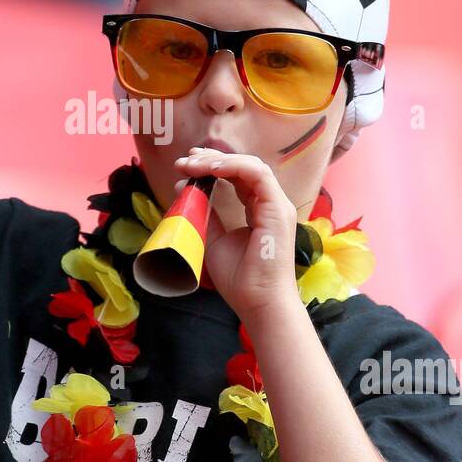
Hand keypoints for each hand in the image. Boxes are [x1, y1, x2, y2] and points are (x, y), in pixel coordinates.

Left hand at [172, 147, 301, 322]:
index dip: (212, 167)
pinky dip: (235, 167)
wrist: (258, 302)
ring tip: (193, 164)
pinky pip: (258, 175)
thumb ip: (204, 213)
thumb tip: (183, 187)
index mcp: (258, 211)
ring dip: (219, 161)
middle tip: (185, 159)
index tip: (186, 166)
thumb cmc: (239, 279)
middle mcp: (270, 204)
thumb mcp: (212, 239)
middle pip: (243, 168)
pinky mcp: (278, 209)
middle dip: (212, 159)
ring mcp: (277, 205)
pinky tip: (212, 170)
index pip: (237, 177)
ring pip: (251, 166)